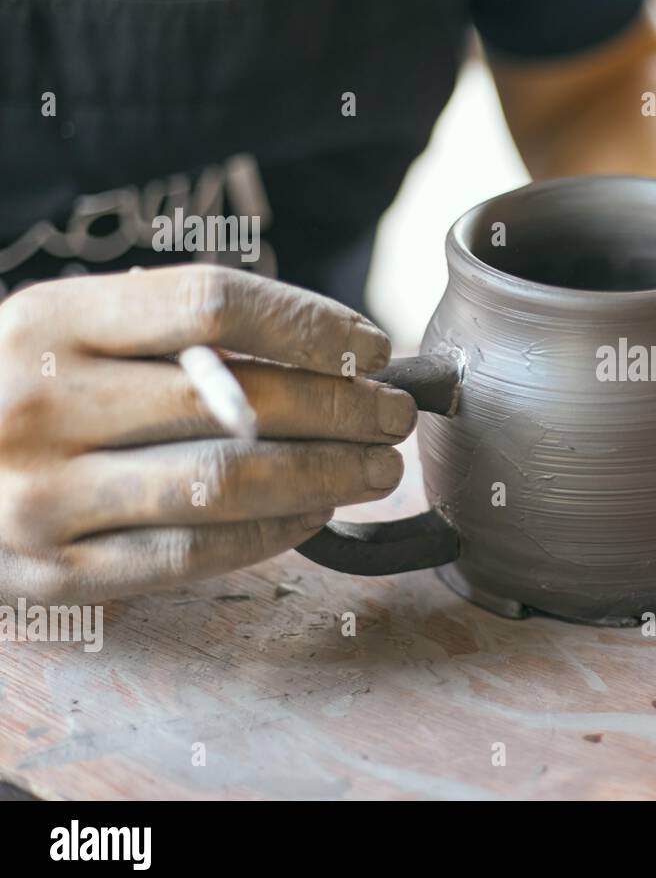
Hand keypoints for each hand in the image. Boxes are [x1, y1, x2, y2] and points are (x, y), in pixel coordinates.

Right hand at [0, 265, 416, 603]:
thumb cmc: (21, 389)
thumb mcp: (71, 331)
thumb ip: (174, 333)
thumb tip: (330, 355)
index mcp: (53, 321)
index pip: (214, 303)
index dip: (314, 325)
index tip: (373, 347)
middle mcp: (42, 403)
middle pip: (240, 401)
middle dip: (346, 409)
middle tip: (396, 415)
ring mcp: (45, 496)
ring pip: (231, 483)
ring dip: (329, 475)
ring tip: (378, 468)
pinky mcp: (57, 573)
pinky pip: (195, 552)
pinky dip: (274, 533)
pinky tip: (314, 513)